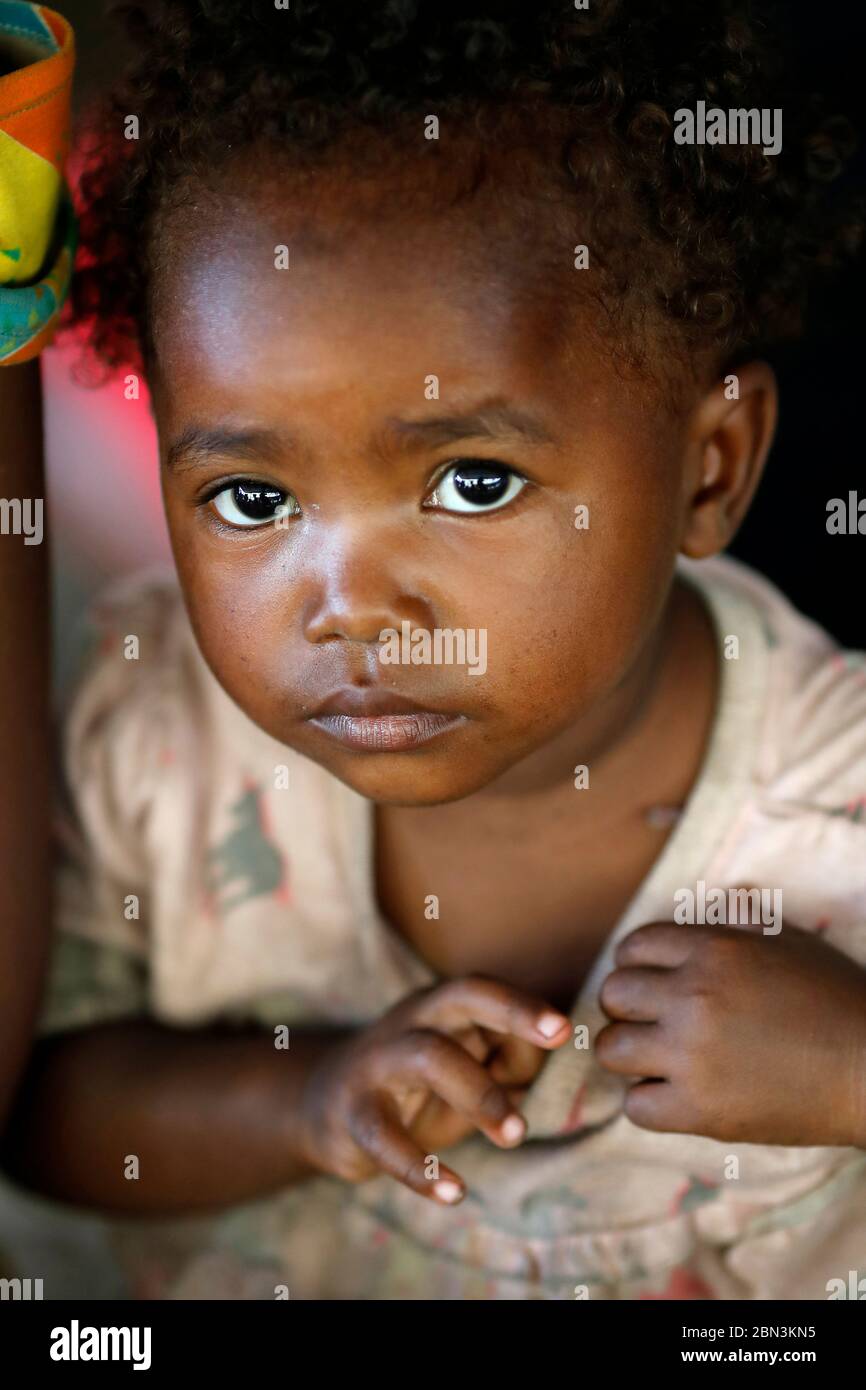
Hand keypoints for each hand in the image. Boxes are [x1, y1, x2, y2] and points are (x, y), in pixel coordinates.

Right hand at [298, 976, 570, 1203]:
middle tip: (558, 1044)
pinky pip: (384, 1135)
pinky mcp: (352, 1112)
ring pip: (428, 1057)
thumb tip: (549, 1062)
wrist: (324, 1105)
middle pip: (459, 999)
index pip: (484, 989)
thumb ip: (509, 1061)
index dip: (523, 1004)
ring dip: (479, 1093)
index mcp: (442, 1007)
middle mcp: (411, 1022)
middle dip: (511, 1018)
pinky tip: (454, 1193)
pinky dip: (420, 1168)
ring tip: (515, 1135)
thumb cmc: (418, 1086)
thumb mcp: (466, 1068)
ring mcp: (377, 1063)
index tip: (566, 1029)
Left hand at [596, 920, 865, 1146]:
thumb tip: (710, 906)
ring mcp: (692, 1054)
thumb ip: (738, 921)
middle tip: (652, 1022)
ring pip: (611, 1048)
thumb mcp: (788, 941)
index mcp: (713, 950)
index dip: (636, 965)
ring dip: (630, 1053)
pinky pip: (636, 1105)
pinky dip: (650, 1102)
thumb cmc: (835, 1001)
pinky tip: (676, 1096)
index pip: (633, 947)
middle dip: (627, 1007)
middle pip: (613, 994)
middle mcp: (694, 996)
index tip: (650, 983)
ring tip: (658, 1059)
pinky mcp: (700, 1110)